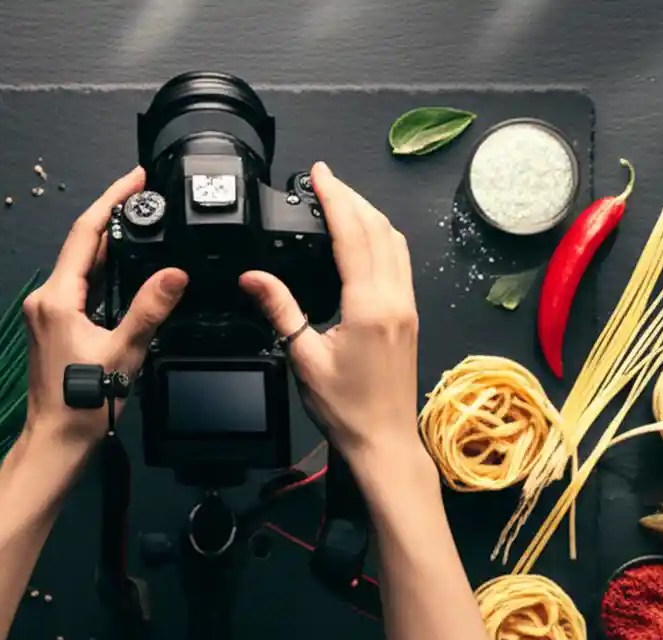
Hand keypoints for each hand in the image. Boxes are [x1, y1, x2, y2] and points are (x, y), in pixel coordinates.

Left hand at [23, 167, 187, 447]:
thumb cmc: (80, 407)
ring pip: (81, 267)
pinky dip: (103, 273)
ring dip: (110, 246)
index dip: (111, 199)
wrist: (55, 442)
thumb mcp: (124, 352)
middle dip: (114, 219)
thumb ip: (150, 309)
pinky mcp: (53, 326)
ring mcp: (47, 313)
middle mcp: (46, 300)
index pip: (85, 232)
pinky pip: (80, 287)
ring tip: (141, 226)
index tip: (134, 179)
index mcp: (57, 298)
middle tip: (145, 197)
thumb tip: (173, 274)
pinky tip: (125, 271)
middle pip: (82, 245)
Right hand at [240, 162, 426, 471]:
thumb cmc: (346, 409)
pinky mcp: (409, 315)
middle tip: (325, 179)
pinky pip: (399, 261)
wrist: (384, 441)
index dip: (335, 198)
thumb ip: (281, 310)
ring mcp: (407, 305)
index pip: (353, 235)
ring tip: (341, 200)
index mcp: (369, 306)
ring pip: (394, 241)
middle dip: (352, 197)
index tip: (320, 174)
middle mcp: (395, 299)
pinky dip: (381, 237)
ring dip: (369, 214)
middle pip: (378, 229)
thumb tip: (253, 276)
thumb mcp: (303, 358)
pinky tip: (364, 236)